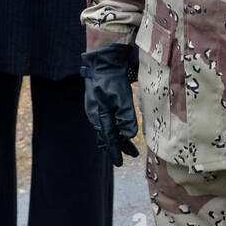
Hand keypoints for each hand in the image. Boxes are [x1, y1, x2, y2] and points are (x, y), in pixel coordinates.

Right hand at [80, 43, 139, 166]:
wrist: (102, 62)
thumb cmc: (112, 80)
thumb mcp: (122, 98)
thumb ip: (126, 117)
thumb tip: (128, 136)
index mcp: (99, 116)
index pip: (109, 139)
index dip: (116, 151)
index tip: (120, 163)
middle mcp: (95, 115)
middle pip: (106, 137)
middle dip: (118, 147)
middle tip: (130, 155)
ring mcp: (95, 110)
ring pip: (105, 130)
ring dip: (115, 138)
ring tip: (124, 146)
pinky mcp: (98, 104)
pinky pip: (104, 122)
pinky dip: (112, 129)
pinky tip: (117, 129)